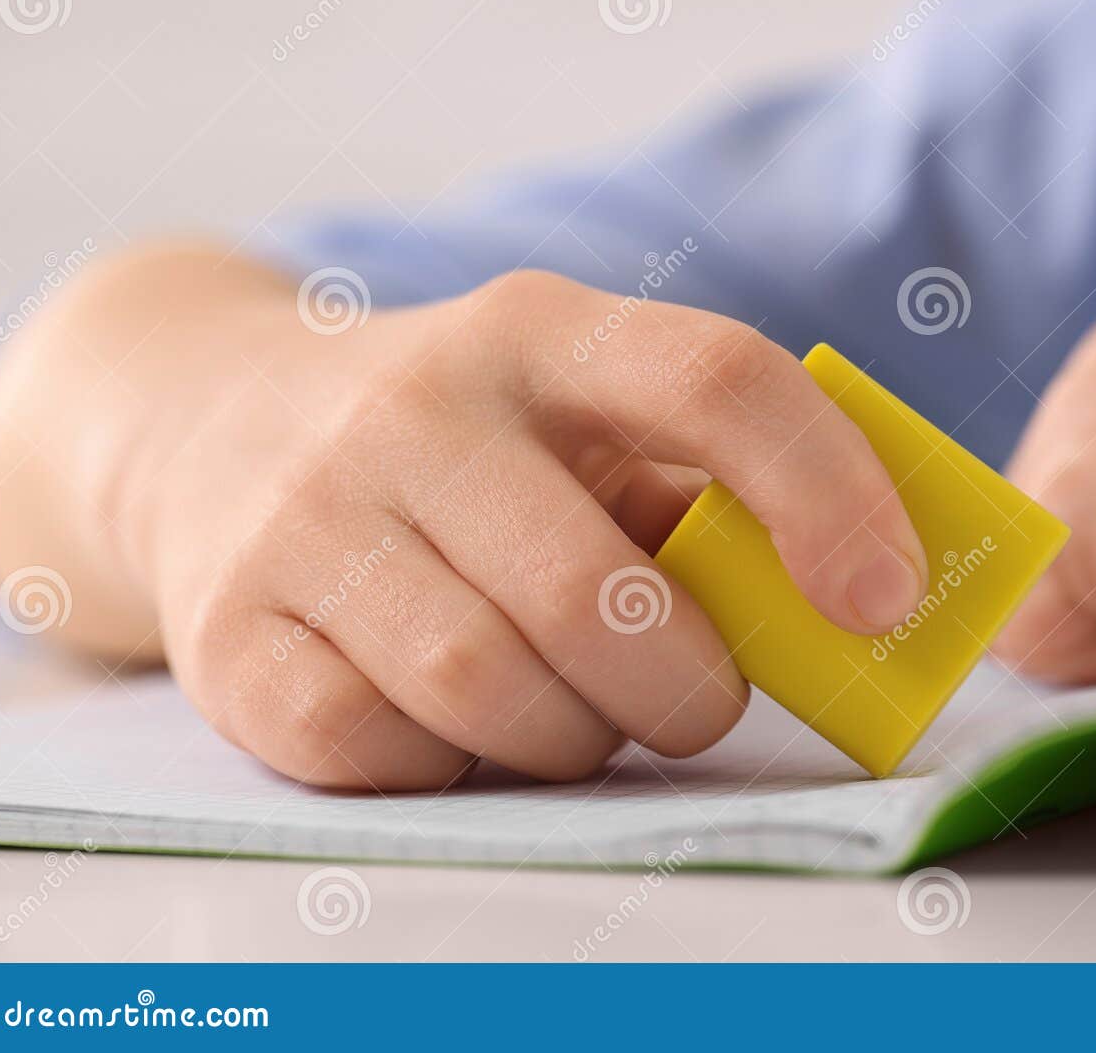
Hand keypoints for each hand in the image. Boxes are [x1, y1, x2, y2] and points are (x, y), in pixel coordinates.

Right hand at [0, 246, 926, 788]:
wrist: (212, 423)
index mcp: (541, 331)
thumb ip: (708, 488)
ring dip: (574, 736)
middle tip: (699, 702)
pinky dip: (452, 765)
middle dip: (686, 690)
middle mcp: (415, 405)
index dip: (825, 494)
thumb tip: (860, 609)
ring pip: (490, 687)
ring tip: (577, 711)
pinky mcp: (228, 633)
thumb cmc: (466, 441)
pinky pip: (381, 750)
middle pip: (597, 595)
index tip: (884, 601)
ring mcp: (305, 517)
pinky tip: (455, 721)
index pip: (715, 380)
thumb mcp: (583, 412)